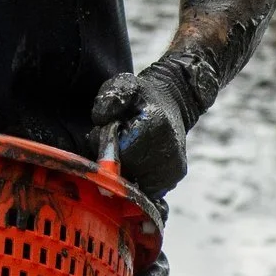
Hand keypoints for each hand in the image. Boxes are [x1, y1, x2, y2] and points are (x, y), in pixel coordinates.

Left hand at [90, 57, 206, 197]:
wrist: (173, 102)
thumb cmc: (142, 95)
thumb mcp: (124, 85)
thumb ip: (109, 99)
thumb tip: (101, 119)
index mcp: (154, 127)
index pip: (119, 153)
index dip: (107, 146)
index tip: (111, 132)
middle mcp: (167, 151)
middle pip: (125, 172)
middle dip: (115, 160)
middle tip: (120, 141)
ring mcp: (173, 167)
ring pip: (135, 185)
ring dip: (127, 172)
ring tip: (131, 150)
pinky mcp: (174, 176)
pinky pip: (147, 190)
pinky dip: (138, 180)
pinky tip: (138, 162)